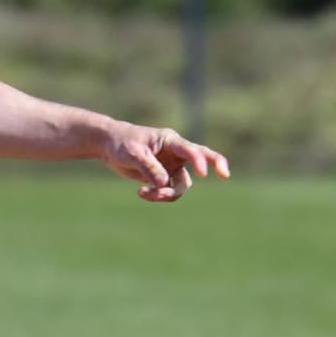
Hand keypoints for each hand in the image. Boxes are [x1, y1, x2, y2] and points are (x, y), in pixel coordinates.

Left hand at [98, 122, 230, 202]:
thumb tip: (163, 183)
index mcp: (170, 141)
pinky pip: (169, 191)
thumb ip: (149, 167)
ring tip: (144, 193)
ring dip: (167, 194)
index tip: (203, 173)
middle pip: (201, 158)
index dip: (199, 161)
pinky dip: (158, 196)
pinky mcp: (165, 177)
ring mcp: (172, 165)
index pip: (190, 150)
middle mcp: (175, 153)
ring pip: (182, 185)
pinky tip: (141, 193)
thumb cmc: (122, 143)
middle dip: (215, 164)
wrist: (110, 146)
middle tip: (225, 174)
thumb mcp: (133, 154)